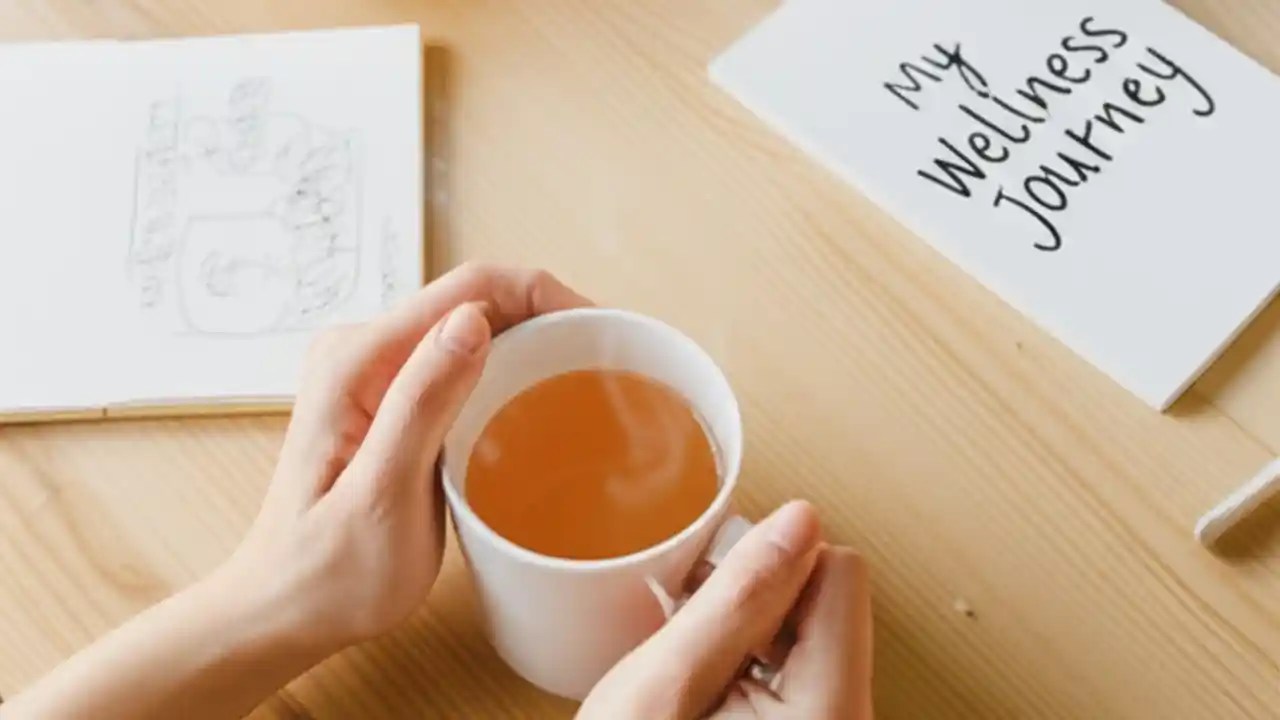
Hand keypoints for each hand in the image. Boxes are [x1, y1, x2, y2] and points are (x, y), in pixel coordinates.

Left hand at [218, 263, 589, 650]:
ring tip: (583, 381)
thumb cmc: (331, 571)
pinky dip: (507, 370)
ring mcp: (373, 371)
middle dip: (547, 316)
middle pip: (476, 299)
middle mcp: (362, 349)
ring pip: (473, 328)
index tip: (600, 332)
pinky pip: (460, 361)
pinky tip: (537, 403)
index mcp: (358, 360)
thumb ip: (422, 402)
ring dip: (531, 342)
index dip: (544, 294)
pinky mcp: (388, 396)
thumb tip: (473, 321)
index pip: (471, 288)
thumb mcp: (383, 494)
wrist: (285, 609)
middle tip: (606, 366)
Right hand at [579, 502, 873, 719]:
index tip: (716, 590)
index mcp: (828, 715)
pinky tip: (705, 693)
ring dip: (750, 634)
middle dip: (757, 602)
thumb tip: (798, 522)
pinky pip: (802, 675)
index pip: (841, 573)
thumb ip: (737, 600)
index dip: (770, 565)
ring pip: (815, 636)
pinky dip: (751, 668)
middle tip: (690, 637)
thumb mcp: (663, 688)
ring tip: (693, 672)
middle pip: (833, 604)